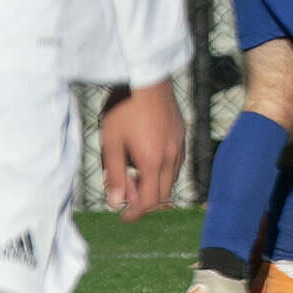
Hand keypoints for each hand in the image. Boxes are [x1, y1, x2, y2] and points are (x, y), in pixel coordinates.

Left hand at [98, 79, 185, 220]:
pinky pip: (175, 162)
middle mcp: (171, 157)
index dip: (135, 213)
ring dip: (154, 184)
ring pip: (171, 178)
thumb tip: (116, 202)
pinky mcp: (181, 134)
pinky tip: (146, 156)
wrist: (146, 77)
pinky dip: (162, 170)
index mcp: (152, 162)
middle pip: (163, 194)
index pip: (149, 202)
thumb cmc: (124, 108)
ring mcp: (179, 145)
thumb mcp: (111, 143)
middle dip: (144, 200)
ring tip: (132, 172)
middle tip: (125, 192)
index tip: (123, 215)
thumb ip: (113, 175)